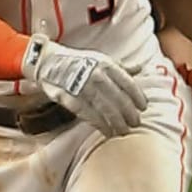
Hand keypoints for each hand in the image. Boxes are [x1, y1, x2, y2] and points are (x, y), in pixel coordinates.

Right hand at [21, 35, 147, 136]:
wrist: (48, 62)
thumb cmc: (79, 62)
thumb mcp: (101, 60)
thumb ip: (121, 67)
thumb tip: (141, 68)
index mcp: (106, 65)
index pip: (127, 83)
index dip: (137, 97)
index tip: (143, 107)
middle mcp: (96, 75)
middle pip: (118, 98)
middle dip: (129, 113)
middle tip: (135, 123)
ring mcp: (82, 87)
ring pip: (105, 109)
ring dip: (117, 122)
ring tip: (124, 131)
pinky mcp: (69, 98)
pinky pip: (88, 114)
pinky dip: (100, 125)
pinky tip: (107, 131)